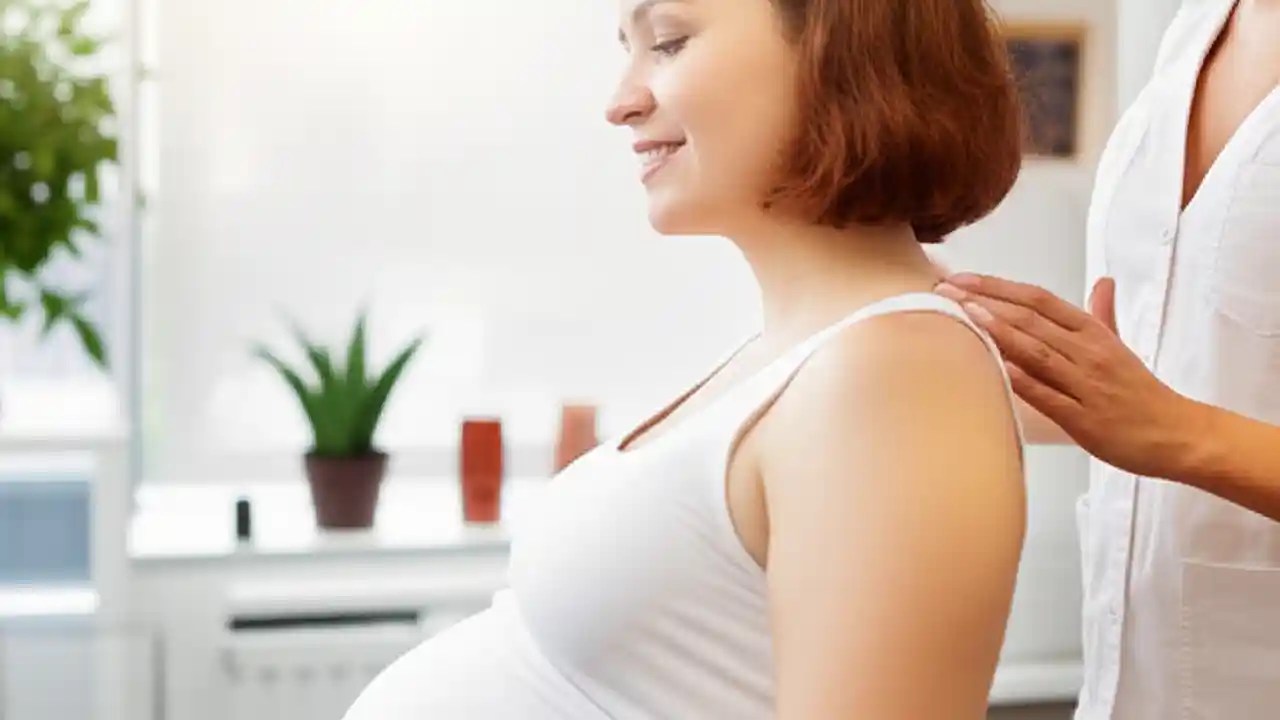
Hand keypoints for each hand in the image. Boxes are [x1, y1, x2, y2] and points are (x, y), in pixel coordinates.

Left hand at [935, 273, 1206, 478]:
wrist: (1176, 434)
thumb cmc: (1140, 392)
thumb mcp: (1119, 346)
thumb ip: (1102, 315)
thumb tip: (1103, 282)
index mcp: (1092, 332)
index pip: (1040, 300)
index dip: (999, 286)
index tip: (963, 278)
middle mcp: (1088, 352)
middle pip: (1031, 319)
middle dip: (985, 302)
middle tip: (944, 291)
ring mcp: (1086, 385)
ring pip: (1036, 352)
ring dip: (997, 331)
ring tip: (962, 315)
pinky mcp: (1084, 419)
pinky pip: (1046, 396)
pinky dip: (1019, 380)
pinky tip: (992, 367)